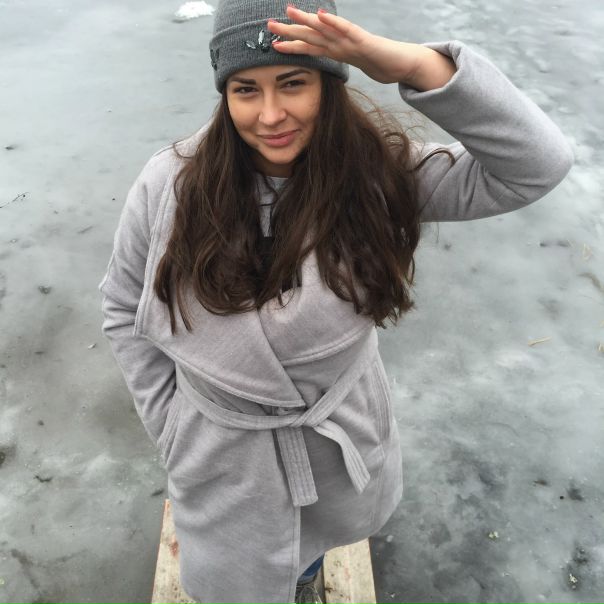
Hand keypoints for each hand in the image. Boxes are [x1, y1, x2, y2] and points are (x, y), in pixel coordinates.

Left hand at [266, 5, 422, 84]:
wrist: (401, 64)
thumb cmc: (379, 63)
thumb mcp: (353, 64)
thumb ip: (341, 60)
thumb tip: (328, 65)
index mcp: (336, 49)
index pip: (310, 46)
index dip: (292, 44)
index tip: (274, 42)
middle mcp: (340, 42)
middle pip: (311, 35)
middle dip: (290, 30)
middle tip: (269, 25)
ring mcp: (351, 40)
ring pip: (325, 29)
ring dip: (306, 21)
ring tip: (289, 12)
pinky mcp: (363, 41)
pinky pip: (346, 30)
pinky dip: (333, 23)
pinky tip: (320, 16)